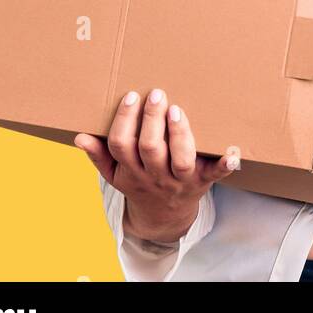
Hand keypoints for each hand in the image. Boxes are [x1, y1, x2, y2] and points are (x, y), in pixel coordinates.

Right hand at [74, 89, 238, 243]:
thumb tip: (79, 136)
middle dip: (152, 121)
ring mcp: (180, 181)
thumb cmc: (138, 183)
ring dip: (179, 135)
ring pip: (180, 159)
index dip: (124, 122)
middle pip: (151, 149)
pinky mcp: (204, 182)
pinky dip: (225, 165)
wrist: (163, 217)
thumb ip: (99, 155)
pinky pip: (216, 175)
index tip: (131, 97)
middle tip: (157, 95)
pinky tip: (233, 153)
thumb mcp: (114, 174)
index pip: (122, 145)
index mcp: (131, 172)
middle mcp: (155, 177)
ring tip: (177, 110)